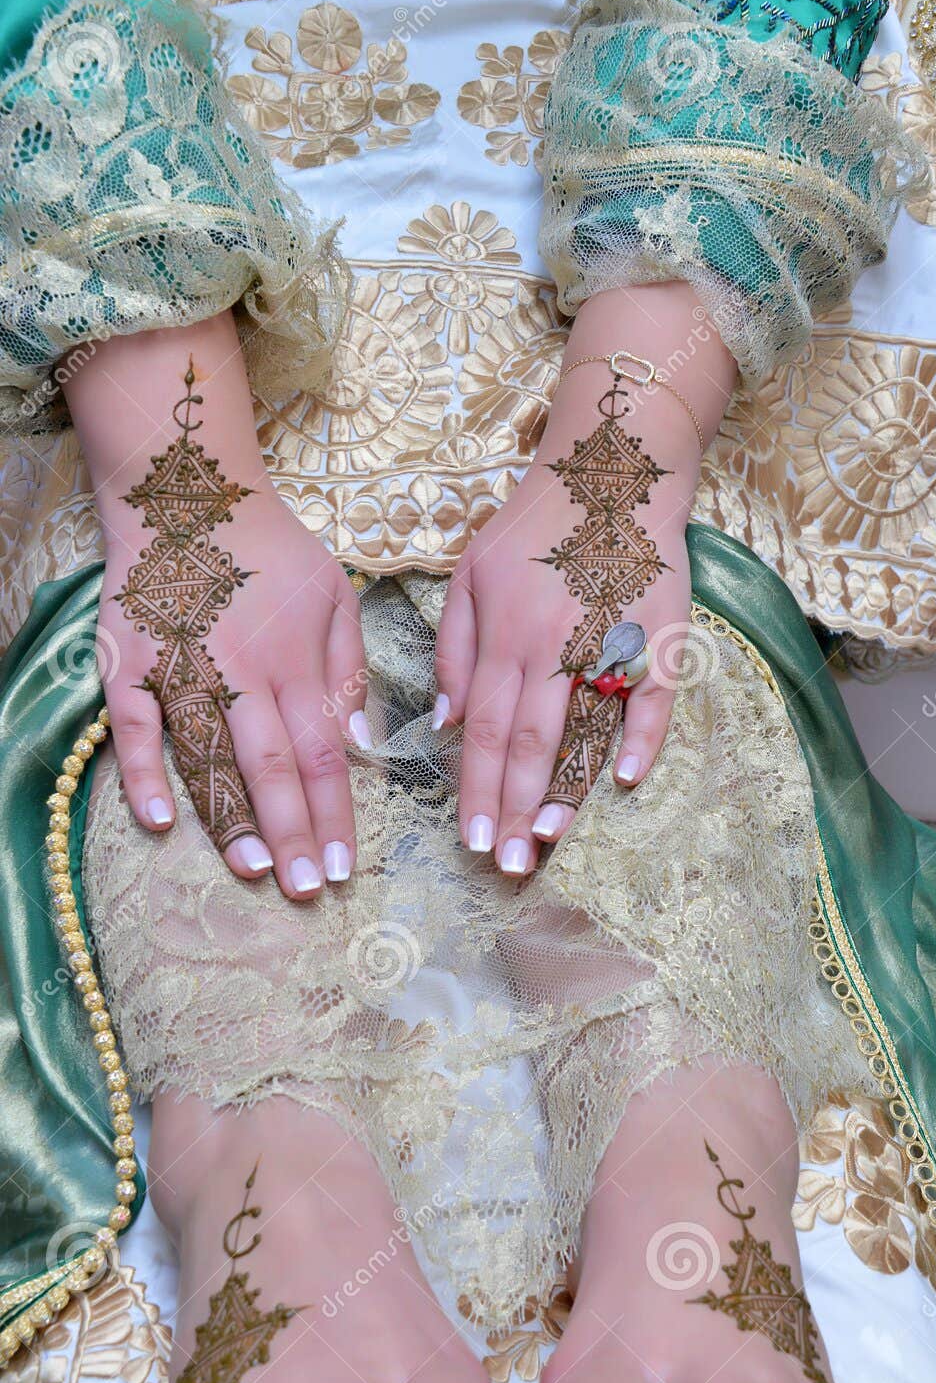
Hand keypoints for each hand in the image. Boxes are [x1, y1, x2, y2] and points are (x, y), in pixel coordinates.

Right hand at [98, 487, 367, 899]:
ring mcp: (180, 667)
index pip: (323, 753)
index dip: (336, 814)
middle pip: (273, 765)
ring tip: (255, 871)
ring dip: (230, 817)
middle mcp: (241, 670)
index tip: (346, 867)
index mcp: (296, 659)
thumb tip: (360, 741)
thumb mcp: (336, 592)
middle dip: (294, 834)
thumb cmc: (271, 547)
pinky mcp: (128, 662)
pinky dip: (142, 772)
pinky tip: (158, 821)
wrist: (186, 492)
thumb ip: (351, 667)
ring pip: (207, 756)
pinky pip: (130, 727)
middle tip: (309, 891)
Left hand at [434, 393, 693, 876]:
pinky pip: (653, 695)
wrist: (610, 470)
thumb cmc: (532, 526)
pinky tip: (627, 780)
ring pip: (584, 727)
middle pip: (530, 742)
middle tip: (508, 866)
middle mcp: (554, 643)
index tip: (473, 843)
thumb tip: (448, 722)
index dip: (479, 792)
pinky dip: (643, 737)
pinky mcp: (659, 634)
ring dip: (568, 789)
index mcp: (506, 634)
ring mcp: (609, 640)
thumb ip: (454, 649)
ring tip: (551, 839)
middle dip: (515, 811)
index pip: (487, 732)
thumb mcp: (469, 575)